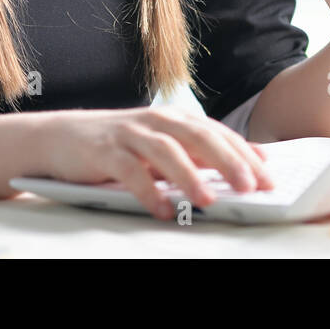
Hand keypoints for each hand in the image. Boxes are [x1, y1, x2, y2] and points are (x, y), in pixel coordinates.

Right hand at [39, 107, 274, 219]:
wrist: (61, 136)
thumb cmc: (121, 144)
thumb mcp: (163, 145)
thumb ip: (198, 152)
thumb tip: (246, 164)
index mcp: (176, 119)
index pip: (218, 133)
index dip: (245, 153)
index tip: (268, 176)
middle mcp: (157, 120)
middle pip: (199, 136)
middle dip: (228, 161)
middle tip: (250, 186)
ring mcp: (130, 134)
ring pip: (166, 150)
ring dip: (189, 176)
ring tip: (208, 200)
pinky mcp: (104, 151)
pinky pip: (129, 171)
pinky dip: (148, 190)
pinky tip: (162, 209)